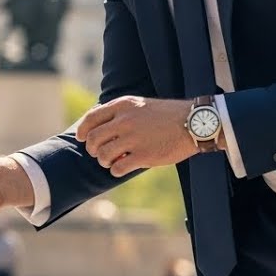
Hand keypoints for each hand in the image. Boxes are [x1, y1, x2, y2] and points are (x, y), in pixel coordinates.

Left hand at [76, 97, 196, 176]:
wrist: (193, 123)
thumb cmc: (165, 115)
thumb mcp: (140, 105)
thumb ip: (118, 112)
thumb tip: (94, 119)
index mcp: (123, 106)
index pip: (91, 119)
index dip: (82, 131)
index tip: (82, 138)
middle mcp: (125, 121)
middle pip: (93, 140)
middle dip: (93, 149)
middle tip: (99, 153)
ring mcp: (133, 139)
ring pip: (102, 156)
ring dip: (104, 161)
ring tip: (113, 161)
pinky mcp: (143, 156)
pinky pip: (117, 168)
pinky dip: (116, 170)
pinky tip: (123, 167)